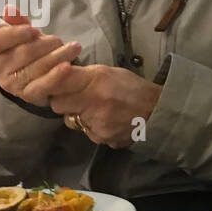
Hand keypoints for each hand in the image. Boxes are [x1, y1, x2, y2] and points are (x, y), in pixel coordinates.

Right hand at [0, 9, 81, 100]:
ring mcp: (10, 84)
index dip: (15, 34)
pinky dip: (56, 75)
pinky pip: (42, 85)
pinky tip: (68, 66)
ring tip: (73, 48)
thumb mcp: (22, 32)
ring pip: (35, 67)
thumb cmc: (27, 47)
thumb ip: (17, 22)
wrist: (37, 73)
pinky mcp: (26, 95)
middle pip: (22, 53)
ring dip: (57, 56)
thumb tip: (10, 9)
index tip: (34, 31)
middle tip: (58, 40)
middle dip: (44, 45)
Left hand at [25, 63, 160, 147]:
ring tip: (95, 109)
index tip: (57, 84)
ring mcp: (96, 123)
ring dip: (77, 115)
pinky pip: (85, 131)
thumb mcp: (108, 72)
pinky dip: (91, 126)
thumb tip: (58, 76)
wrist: (158, 112)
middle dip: (62, 101)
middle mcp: (93, 102)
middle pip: (57, 104)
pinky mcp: (101, 138)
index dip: (53, 84)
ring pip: (70, 120)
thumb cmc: (132, 88)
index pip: (57, 83)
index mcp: (95, 80)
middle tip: (75, 97)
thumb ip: (83, 75)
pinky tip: (106, 120)